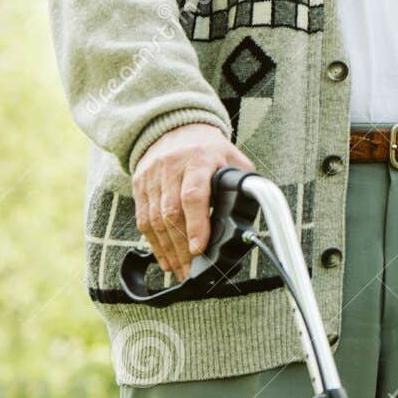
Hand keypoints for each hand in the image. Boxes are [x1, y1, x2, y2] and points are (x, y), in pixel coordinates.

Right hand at [131, 122, 254, 281]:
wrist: (177, 127)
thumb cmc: (210, 149)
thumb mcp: (232, 158)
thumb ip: (243, 183)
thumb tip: (257, 209)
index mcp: (199, 158)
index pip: (193, 195)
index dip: (196, 224)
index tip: (199, 249)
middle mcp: (171, 167)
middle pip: (171, 213)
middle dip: (181, 247)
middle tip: (191, 270)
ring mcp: (152, 176)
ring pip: (155, 220)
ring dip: (167, 250)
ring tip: (179, 270)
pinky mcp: (139, 184)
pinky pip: (143, 219)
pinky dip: (153, 242)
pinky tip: (164, 257)